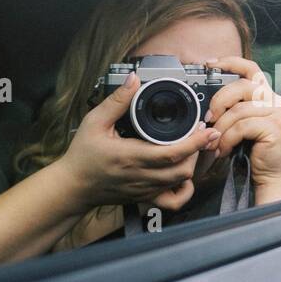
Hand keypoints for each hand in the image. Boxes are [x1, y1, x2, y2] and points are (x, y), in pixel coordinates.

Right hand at [55, 73, 221, 211]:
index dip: (194, 143)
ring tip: (196, 147)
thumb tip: (134, 80)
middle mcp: (141, 176)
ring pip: (180, 182)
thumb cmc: (83, 155)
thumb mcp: (95, 122)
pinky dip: (185, 190)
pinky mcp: (145, 198)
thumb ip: (116, 101)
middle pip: (182, 169)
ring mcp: (145, 190)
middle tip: (204, 134)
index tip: (207, 130)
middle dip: (198, 151)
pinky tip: (185, 176)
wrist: (74, 186)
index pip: (170, 153)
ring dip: (193, 164)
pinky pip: (173, 201)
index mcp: (130, 156)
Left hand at [204, 56, 280, 203]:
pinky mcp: (275, 128)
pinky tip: (224, 150)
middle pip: (241, 87)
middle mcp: (277, 101)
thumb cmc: (256, 155)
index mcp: (269, 97)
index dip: (230, 62)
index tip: (209, 64)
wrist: (274, 179)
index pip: (251, 69)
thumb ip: (235, 111)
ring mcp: (278, 114)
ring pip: (239, 110)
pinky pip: (242, 126)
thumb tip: (209, 106)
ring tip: (215, 144)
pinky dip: (228, 139)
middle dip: (219, 101)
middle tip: (208, 120)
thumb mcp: (244, 127)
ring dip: (221, 128)